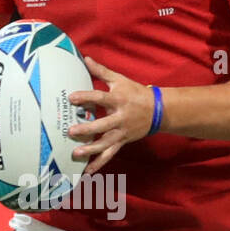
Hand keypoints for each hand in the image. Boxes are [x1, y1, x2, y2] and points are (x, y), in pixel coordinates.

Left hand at [67, 56, 154, 174]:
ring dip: (91, 150)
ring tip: (76, 154)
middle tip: (71, 132)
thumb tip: (85, 58)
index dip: (86, 97)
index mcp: (118, 100)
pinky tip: (87, 172)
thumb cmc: (135, 93)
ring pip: (106, 144)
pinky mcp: (122, 142)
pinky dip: (99, 164)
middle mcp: (120, 118)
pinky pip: (110, 155)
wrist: (158, 111)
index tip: (71, 98)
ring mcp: (121, 132)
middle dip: (87, 129)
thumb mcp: (120, 80)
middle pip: (102, 125)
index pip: (100, 98)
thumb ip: (101, 71)